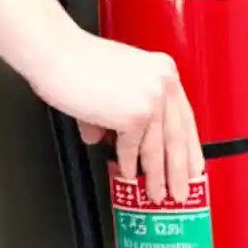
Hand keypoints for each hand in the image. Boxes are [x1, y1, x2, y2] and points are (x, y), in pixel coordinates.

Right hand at [30, 31, 205, 202]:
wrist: (55, 53)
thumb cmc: (76, 60)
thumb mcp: (113, 80)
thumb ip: (120, 108)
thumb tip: (110, 137)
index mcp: (163, 70)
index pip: (184, 115)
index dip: (189, 146)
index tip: (193, 165)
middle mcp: (162, 83)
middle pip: (178, 136)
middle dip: (180, 169)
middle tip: (181, 190)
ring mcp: (150, 100)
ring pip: (158, 148)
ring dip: (157, 176)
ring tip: (157, 194)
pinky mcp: (133, 116)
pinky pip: (132, 149)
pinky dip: (129, 165)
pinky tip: (129, 176)